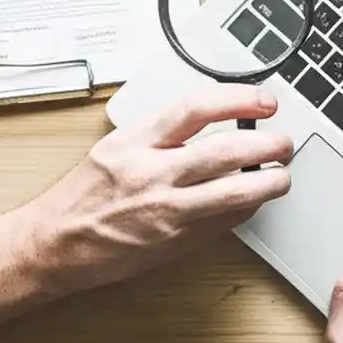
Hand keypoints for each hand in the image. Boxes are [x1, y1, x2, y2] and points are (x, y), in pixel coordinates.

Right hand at [28, 83, 294, 290]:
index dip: (239, 98)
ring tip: (281, 174)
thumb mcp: (116, 146)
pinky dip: (247, 207)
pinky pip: (227, 221)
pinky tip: (253, 199)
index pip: (197, 107)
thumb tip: (214, 119)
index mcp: (136, 142)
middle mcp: (153, 173)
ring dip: (271, 181)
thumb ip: (162, 133)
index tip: (263, 101)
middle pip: (228, 149)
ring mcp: (168, 210)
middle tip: (283, 140)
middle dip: (268, 142)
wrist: (58, 243)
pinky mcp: (178, 240)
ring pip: (238, 191)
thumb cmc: (84, 195)